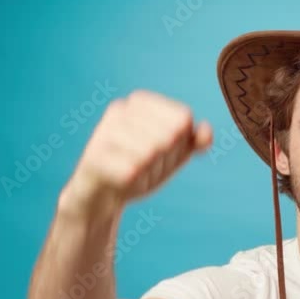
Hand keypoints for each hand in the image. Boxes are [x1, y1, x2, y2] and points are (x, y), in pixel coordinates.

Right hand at [61, 90, 212, 216]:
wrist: (100, 197)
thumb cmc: (139, 169)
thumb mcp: (173, 155)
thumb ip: (194, 142)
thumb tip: (207, 131)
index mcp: (140, 102)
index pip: (183, 118)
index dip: (180, 144)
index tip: (162, 152)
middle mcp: (120, 109)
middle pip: (169, 134)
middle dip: (165, 160)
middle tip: (146, 167)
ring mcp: (104, 131)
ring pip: (151, 151)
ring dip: (150, 172)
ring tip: (133, 173)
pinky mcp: (93, 156)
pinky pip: (132, 170)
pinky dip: (135, 182)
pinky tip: (122, 181)